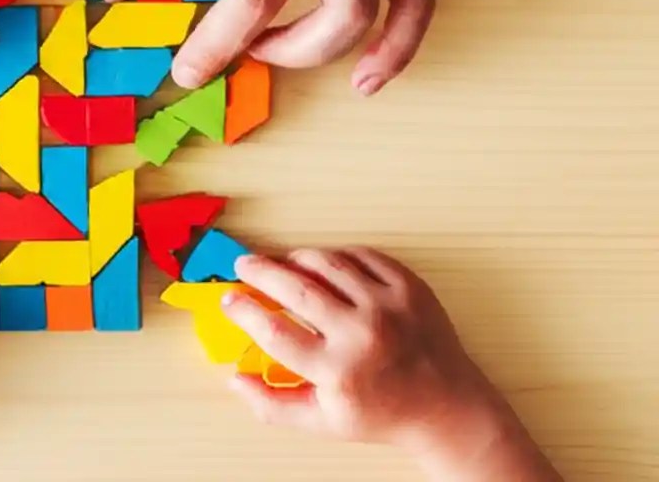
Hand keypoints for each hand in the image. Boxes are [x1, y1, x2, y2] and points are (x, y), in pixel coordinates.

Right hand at [224, 249, 561, 480]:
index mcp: (337, 371)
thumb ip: (271, 405)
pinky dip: (336, 255)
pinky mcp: (409, 287)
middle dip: (261, 271)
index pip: (274, 331)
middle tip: (244, 265)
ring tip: (281, 262)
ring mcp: (388, 306)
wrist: (447, 407)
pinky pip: (362, 256)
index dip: (244, 311)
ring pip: (327, 264)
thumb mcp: (322, 422)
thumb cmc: (383, 415)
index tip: (230, 300)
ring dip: (296, 258)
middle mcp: (362, 334)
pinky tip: (323, 264)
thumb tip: (234, 379)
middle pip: (296, 288)